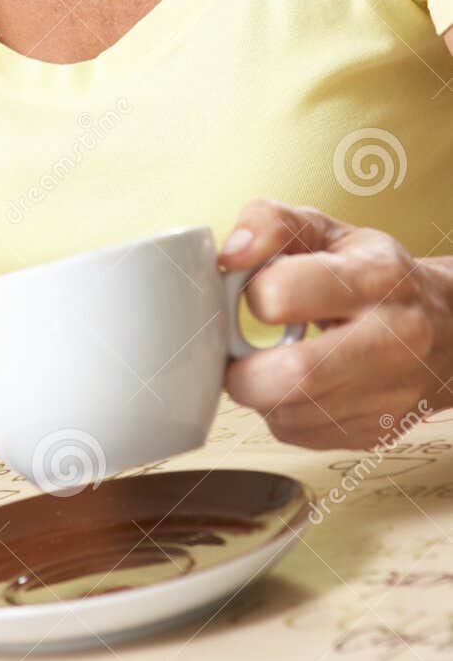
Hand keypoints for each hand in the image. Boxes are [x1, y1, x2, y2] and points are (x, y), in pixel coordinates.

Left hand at [218, 199, 452, 448]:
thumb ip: (271, 224)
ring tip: (273, 363)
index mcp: (375, 278)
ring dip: (261, 393)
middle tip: (240, 354)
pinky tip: (299, 387)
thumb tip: (230, 256)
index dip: (252, 294)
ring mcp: (389, 393)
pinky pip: (299, 435)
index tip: (257, 292)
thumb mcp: (329, 231)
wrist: (446, 329)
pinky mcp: (376, 431)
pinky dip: (281, 413)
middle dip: (245, 370)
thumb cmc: (376, 275)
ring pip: (290, 414)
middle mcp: (392, 339)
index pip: (282, 294)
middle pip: (293, 375)